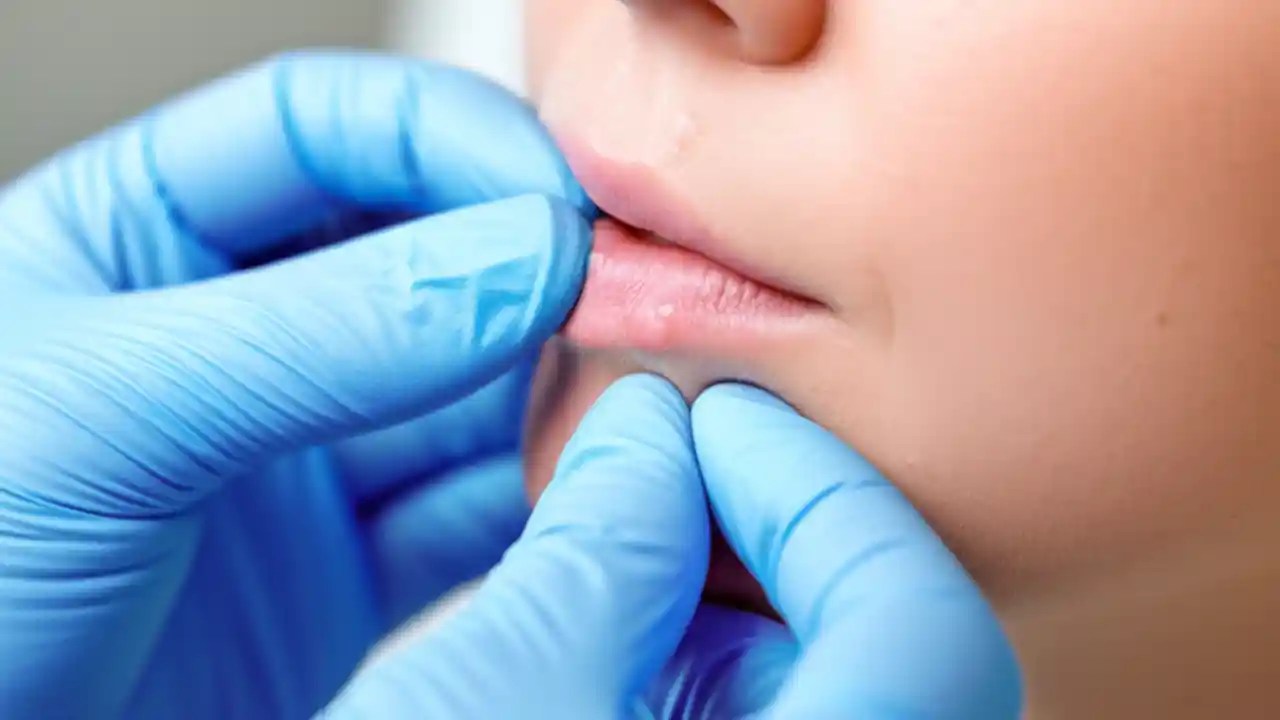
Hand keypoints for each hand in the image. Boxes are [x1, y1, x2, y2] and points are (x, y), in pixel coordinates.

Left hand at [0, 52, 591, 718]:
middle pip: (422, 249)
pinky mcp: (345, 571)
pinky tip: (603, 486)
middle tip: (633, 290)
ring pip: (470, 387)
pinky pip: (474, 511)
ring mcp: (298, 454)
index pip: (322, 129)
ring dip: (559, 383)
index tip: (555, 198)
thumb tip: (528, 258)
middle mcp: (234, 335)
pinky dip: (549, 498)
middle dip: (531, 263)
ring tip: (647, 388)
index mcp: (137, 238)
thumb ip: (323, 335)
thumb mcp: (102, 418)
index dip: (449, 140)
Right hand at [323, 378, 1021, 718]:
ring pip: (806, 684)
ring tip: (604, 524)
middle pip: (876, 647)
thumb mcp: (472, 698)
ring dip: (713, 590)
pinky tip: (581, 619)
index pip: (921, 627)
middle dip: (764, 528)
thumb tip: (653, 430)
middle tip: (659, 454)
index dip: (825, 493)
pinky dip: (674, 656)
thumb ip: (596, 546)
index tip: (717, 415)